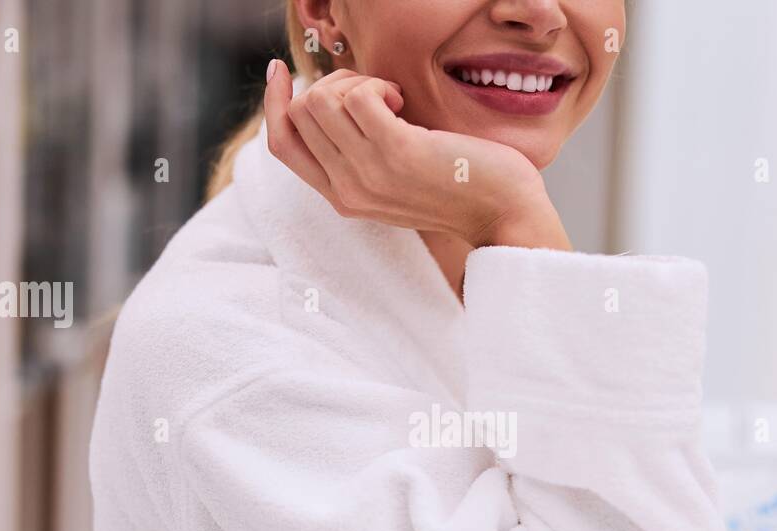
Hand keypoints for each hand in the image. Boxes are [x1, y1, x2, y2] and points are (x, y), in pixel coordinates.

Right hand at [262, 62, 570, 250]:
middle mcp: (347, 190)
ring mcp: (369, 174)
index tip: (281, 70)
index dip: (274, 102)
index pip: (281, 144)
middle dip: (333, 84)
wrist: (502, 214)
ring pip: (321, 100)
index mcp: (341, 197)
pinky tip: (404, 101)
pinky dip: (378, 84)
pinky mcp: (397, 153)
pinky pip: (359, 96)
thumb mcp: (395, 178)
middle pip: (300, 113)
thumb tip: (331, 101)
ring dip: (356, 82)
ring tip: (393, 99)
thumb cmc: (457, 186)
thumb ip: (360, 154)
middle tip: (377, 93)